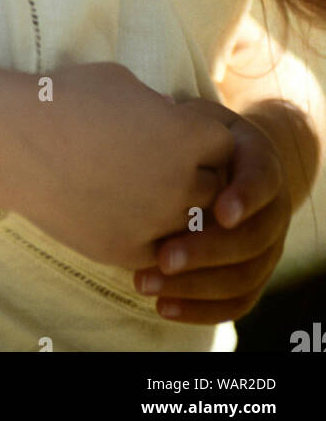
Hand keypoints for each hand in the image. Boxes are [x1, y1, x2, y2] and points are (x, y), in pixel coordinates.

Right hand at [12, 65, 234, 269]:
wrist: (15, 143)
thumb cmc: (65, 99)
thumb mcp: (122, 82)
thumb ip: (158, 104)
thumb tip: (172, 117)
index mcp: (187, 137)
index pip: (226, 146)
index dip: (203, 138)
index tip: (179, 133)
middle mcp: (182, 184)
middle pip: (216, 189)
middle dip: (197, 176)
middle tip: (164, 165)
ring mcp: (156, 222)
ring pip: (192, 226)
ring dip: (177, 211)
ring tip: (146, 192)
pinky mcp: (128, 251)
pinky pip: (161, 252)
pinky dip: (152, 238)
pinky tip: (128, 217)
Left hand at [134, 99, 290, 322]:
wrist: (228, 160)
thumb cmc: (199, 134)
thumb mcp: (199, 117)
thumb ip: (186, 120)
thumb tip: (160, 112)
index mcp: (260, 161)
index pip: (263, 179)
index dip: (246, 196)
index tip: (221, 210)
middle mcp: (272, 209)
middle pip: (253, 239)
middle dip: (207, 251)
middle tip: (163, 257)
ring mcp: (267, 246)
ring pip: (243, 276)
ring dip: (197, 286)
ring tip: (148, 283)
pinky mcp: (252, 274)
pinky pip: (236, 301)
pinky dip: (201, 309)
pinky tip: (163, 307)